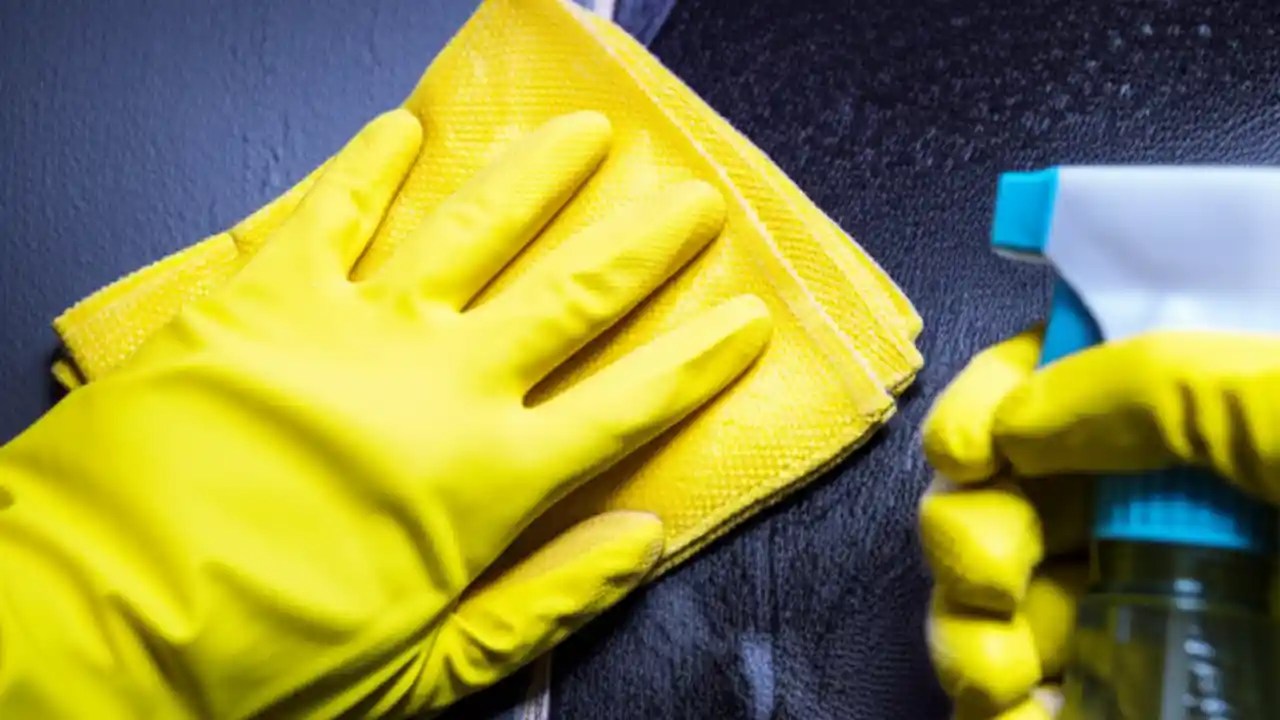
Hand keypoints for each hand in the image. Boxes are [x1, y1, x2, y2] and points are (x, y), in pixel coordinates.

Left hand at [0, 109, 770, 717]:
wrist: (92, 626)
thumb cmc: (261, 670)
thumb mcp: (423, 675)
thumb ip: (546, 601)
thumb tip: (644, 537)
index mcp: (487, 481)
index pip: (627, 405)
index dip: (697, 361)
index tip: (749, 318)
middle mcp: (441, 385)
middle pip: (570, 296)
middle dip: (642, 246)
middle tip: (690, 199)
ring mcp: (355, 329)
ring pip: (472, 231)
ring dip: (536, 180)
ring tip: (583, 137)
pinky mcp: (266, 298)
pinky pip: (330, 211)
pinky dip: (368, 165)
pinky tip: (403, 129)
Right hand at [917, 327, 1279, 718]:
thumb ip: (1159, 387)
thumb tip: (1016, 424)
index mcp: (1200, 424)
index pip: (1061, 380)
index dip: (986, 403)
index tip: (963, 451)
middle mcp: (1167, 508)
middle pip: (1009, 495)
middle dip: (963, 528)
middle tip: (990, 573)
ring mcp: (1150, 609)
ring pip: (1001, 605)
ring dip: (964, 632)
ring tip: (996, 670)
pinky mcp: (1137, 694)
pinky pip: (1032, 703)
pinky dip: (1000, 715)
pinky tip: (1017, 719)